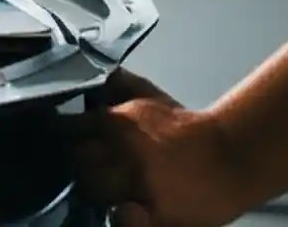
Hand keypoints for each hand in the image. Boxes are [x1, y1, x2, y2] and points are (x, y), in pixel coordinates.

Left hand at [63, 70, 246, 226]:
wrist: (232, 154)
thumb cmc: (186, 126)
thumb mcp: (149, 96)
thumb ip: (117, 85)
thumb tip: (91, 76)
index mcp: (114, 122)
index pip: (65, 128)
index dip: (59, 135)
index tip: (56, 138)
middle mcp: (119, 152)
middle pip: (74, 162)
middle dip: (75, 163)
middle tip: (82, 167)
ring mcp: (134, 184)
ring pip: (89, 190)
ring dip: (91, 189)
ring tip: (103, 187)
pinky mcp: (152, 213)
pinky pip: (120, 220)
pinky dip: (117, 217)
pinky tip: (121, 209)